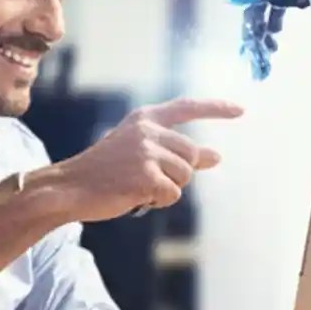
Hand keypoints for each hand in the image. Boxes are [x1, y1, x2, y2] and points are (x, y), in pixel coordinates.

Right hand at [53, 98, 243, 221]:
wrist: (70, 187)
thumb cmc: (104, 172)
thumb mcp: (141, 153)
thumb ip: (177, 152)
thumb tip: (217, 156)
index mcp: (144, 119)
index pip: (187, 107)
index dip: (215, 108)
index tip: (240, 110)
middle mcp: (147, 130)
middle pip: (191, 154)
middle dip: (178, 173)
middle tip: (146, 180)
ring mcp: (146, 152)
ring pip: (184, 176)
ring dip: (166, 189)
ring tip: (135, 186)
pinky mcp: (145, 175)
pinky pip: (172, 194)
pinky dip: (157, 201)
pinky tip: (133, 196)